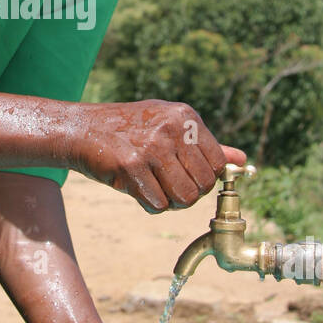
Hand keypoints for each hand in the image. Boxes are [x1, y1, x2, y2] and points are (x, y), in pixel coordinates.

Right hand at [66, 99, 245, 212]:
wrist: (81, 129)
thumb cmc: (128, 129)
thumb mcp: (168, 125)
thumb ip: (204, 145)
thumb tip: (241, 160)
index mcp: (185, 117)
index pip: (217, 165)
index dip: (203, 179)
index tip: (186, 177)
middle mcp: (171, 129)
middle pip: (202, 186)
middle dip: (187, 194)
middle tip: (166, 184)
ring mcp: (152, 147)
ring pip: (183, 199)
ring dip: (169, 202)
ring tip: (153, 186)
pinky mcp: (131, 166)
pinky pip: (157, 205)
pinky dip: (149, 204)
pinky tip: (136, 187)